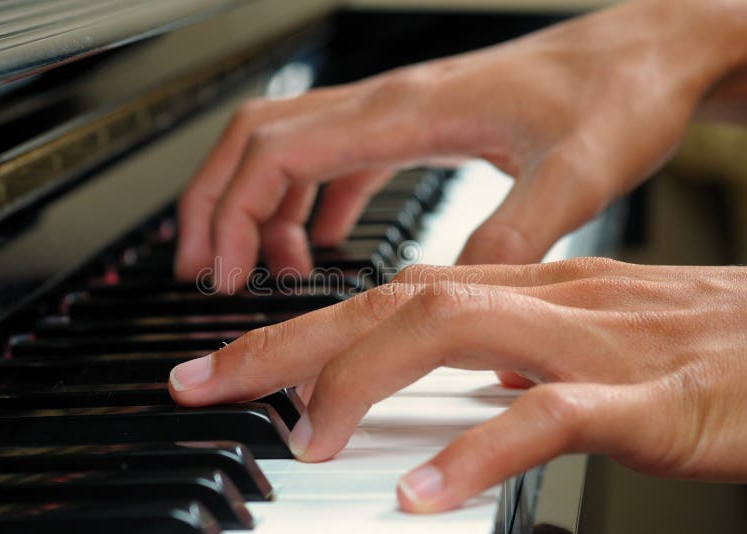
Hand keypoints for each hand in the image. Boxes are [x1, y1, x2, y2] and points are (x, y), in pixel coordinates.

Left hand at [169, 258, 746, 512]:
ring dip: (365, 378)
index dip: (304, 327)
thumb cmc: (694, 350)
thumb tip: (453, 384)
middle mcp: (544, 304)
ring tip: (307, 435)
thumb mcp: (582, 346)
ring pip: (453, 330)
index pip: (391, 295)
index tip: (233, 364)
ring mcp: (592, 345)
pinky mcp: (647, 398)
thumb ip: (511, 357)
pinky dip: (478, 450)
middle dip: (292, 343)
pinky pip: (550, 417)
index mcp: (527, 295)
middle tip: (210, 383)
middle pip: (394, 302)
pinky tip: (423, 490)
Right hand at [175, 0, 746, 286]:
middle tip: (204, 271)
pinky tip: (320, 242)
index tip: (217, 273)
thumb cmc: (614, 93)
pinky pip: (336, 162)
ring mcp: (396, 114)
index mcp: (403, 112)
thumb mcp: (573, 173)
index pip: (276, 153)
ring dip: (257, 206)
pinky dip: (308, 204)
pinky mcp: (415, 128)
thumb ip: (512, 232)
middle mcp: (386, 105)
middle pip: (257, 141)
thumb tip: (449, 293)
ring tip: (259, 269)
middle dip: (215, 204)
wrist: (646, 54)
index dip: (230, 213)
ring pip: (288, 148)